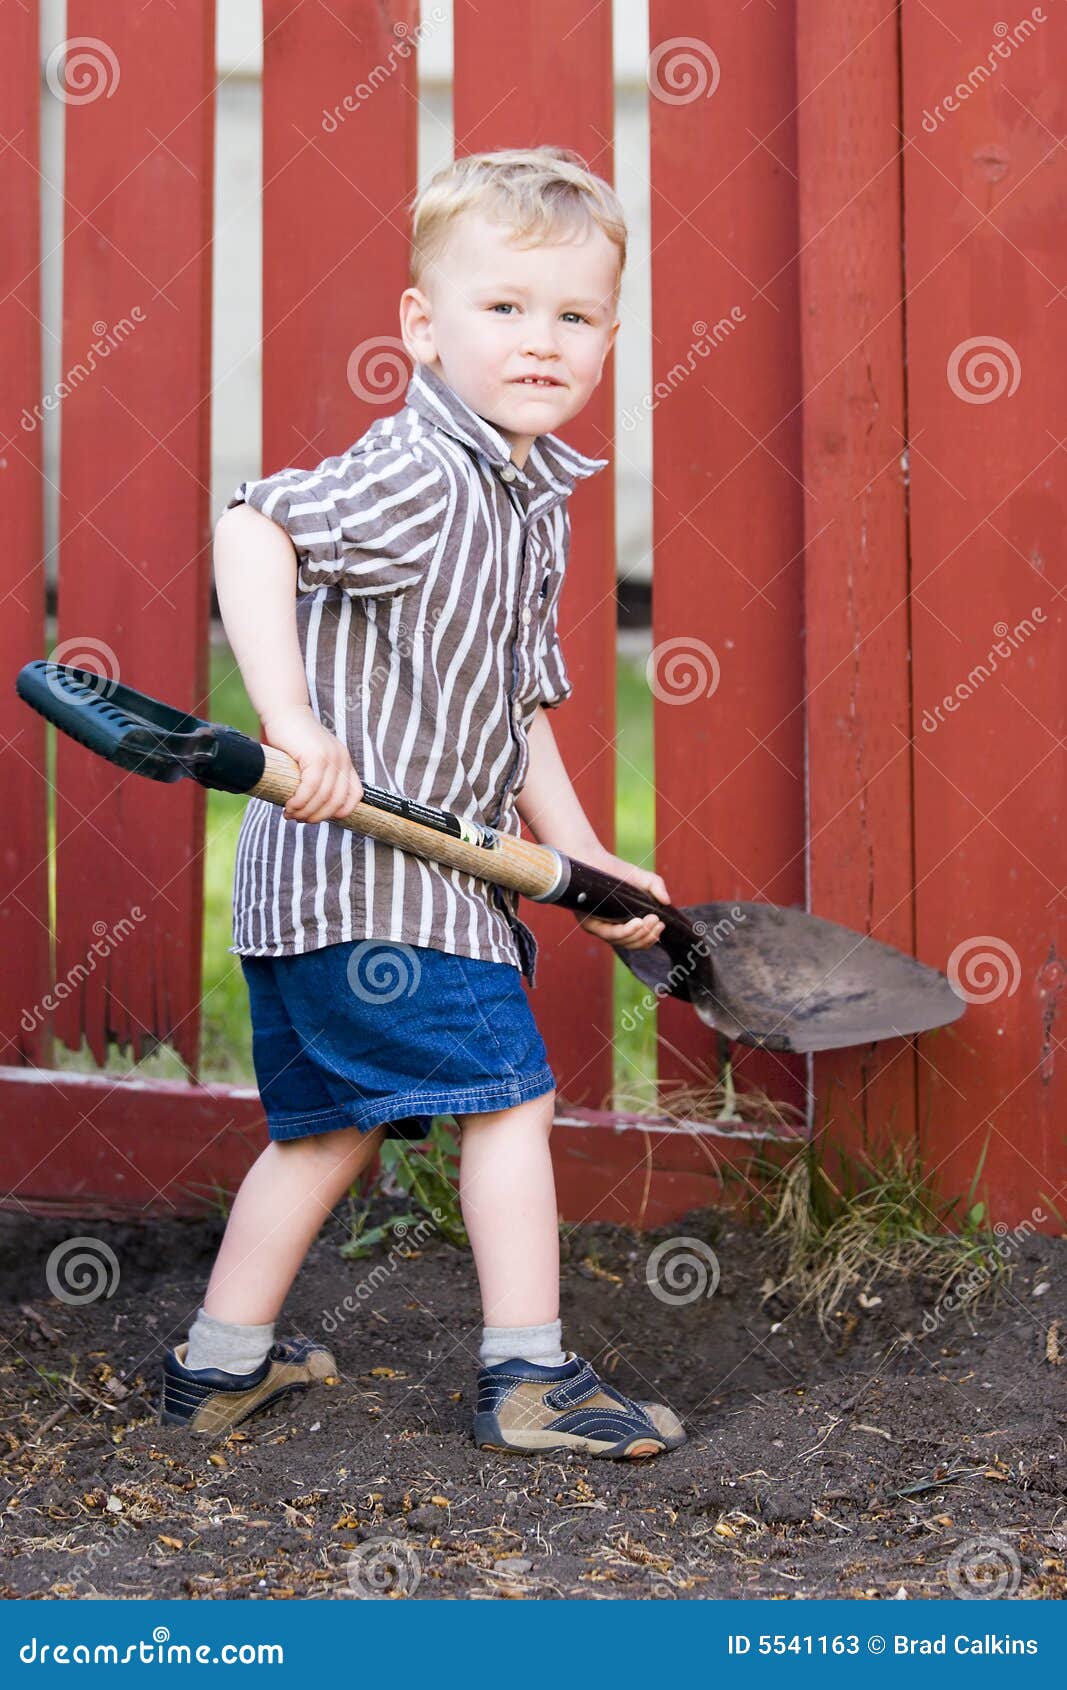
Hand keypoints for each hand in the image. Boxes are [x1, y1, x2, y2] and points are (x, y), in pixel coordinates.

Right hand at [261, 703, 363, 822]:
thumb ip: (314, 778)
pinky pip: (311, 788)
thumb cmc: (291, 738)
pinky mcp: (316, 756)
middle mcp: (342, 759)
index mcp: (344, 761)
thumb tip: (307, 806)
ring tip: (290, 814)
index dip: (340, 812)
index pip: (354, 795)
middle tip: (299, 819)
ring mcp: (331, 757)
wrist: (283, 711)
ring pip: (323, 797)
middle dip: (318, 816)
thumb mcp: (309, 760)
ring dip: (305, 811)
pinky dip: (300, 801)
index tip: (319, 817)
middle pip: (337, 801)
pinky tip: (290, 805)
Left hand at [574, 847, 670, 950]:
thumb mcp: (642, 878)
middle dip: (648, 936)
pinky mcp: (588, 923)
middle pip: (631, 944)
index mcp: (622, 924)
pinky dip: (627, 931)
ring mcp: (598, 928)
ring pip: (622, 941)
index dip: (651, 938)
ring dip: (640, 934)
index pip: (638, 941)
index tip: (662, 925)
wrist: (592, 858)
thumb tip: (667, 901)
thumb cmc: (616, 870)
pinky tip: (638, 922)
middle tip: (659, 922)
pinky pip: (610, 934)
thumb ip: (656, 886)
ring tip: (652, 920)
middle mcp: (610, 929)